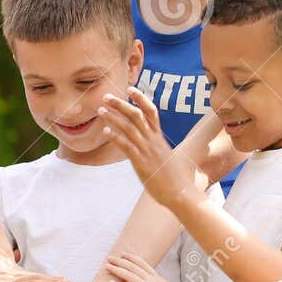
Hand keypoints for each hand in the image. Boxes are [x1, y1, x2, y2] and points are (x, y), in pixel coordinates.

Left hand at [97, 88, 196, 208]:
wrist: (181, 192)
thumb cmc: (174, 178)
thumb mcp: (165, 158)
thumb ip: (155, 149)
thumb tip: (148, 148)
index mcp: (159, 138)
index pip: (151, 111)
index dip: (141, 98)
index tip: (130, 89)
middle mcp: (153, 140)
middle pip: (136, 115)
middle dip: (121, 104)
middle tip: (106, 97)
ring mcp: (147, 150)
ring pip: (129, 128)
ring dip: (113, 117)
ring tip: (101, 111)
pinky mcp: (142, 162)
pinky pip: (127, 146)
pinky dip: (116, 137)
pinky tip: (105, 132)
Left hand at [105, 253, 187, 281]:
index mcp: (157, 278)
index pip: (143, 264)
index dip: (132, 258)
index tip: (124, 254)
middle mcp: (151, 281)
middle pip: (133, 267)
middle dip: (120, 262)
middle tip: (110, 257)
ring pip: (130, 276)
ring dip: (117, 270)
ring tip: (107, 266)